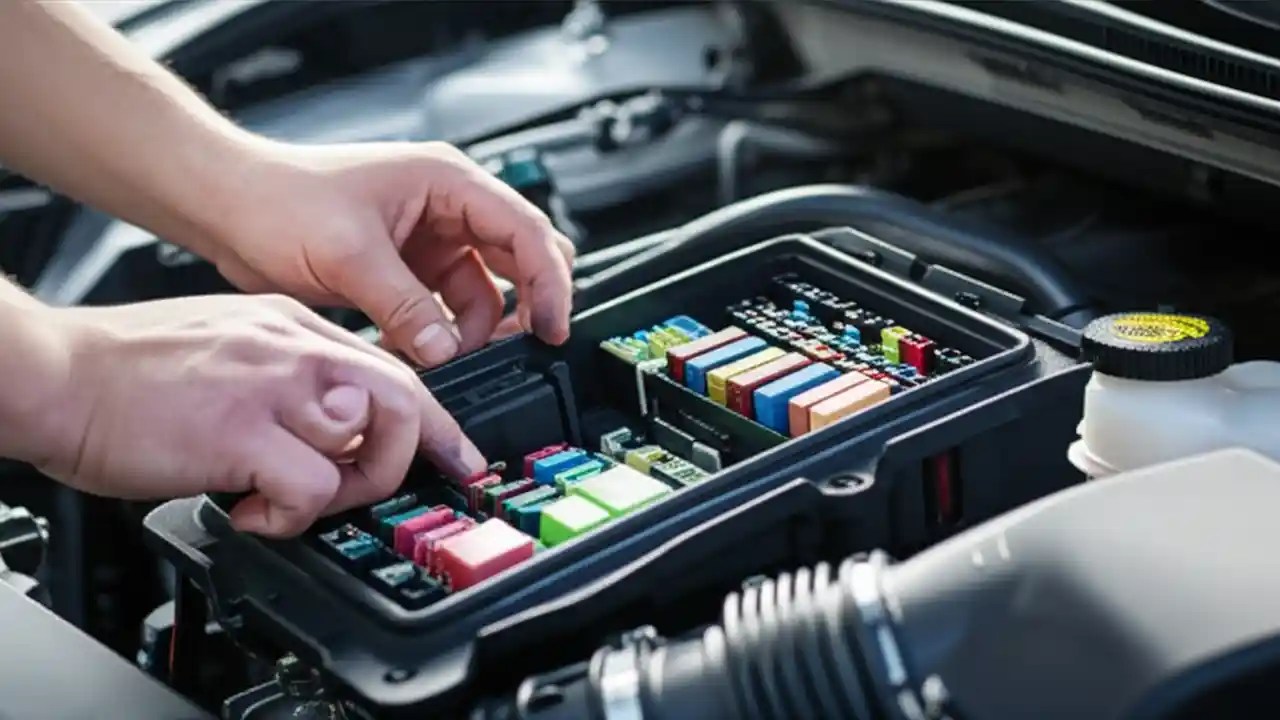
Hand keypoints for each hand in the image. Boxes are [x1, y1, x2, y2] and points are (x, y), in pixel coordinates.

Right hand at [23, 294, 485, 536]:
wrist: (56, 373)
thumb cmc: (127, 369)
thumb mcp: (228, 345)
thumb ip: (287, 373)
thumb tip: (332, 422)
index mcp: (292, 326)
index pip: (394, 367)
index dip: (436, 422)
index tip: (460, 458)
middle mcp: (293, 348)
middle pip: (404, 399)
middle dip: (404, 458)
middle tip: (363, 488)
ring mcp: (271, 387)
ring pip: (368, 443)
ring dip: (343, 490)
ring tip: (292, 498)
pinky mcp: (241, 431)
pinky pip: (313, 487)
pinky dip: (292, 516)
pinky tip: (251, 510)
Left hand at [205, 140, 574, 367]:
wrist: (226, 206)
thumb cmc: (279, 199)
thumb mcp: (350, 255)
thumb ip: (406, 306)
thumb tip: (447, 351)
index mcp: (447, 182)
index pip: (526, 230)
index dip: (550, 282)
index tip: (552, 328)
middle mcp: (447, 208)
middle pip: (519, 259)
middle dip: (525, 307)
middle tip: (523, 349)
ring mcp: (430, 240)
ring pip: (484, 294)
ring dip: (471, 332)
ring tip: (442, 358)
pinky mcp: (408, 270)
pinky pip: (445, 311)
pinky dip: (438, 337)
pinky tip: (416, 354)